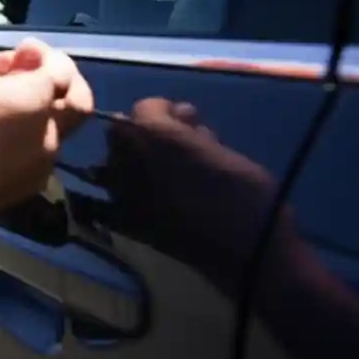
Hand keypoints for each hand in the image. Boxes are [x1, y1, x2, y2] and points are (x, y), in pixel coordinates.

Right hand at [0, 38, 92, 232]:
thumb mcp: (18, 95)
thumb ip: (50, 79)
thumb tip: (56, 68)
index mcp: (49, 141)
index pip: (77, 99)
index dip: (59, 65)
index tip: (25, 47)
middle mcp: (31, 161)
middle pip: (35, 106)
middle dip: (16, 74)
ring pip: (0, 118)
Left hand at [103, 98, 280, 288]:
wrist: (246, 250)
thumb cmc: (244, 193)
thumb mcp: (221, 148)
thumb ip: (193, 132)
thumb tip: (182, 122)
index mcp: (152, 133)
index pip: (145, 107)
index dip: (168, 111)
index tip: (189, 121)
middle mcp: (126, 158)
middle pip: (123, 135)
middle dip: (147, 135)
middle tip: (178, 148)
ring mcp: (121, 192)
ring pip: (114, 165)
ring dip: (133, 163)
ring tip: (166, 175)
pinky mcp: (126, 223)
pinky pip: (112, 200)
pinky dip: (125, 195)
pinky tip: (149, 201)